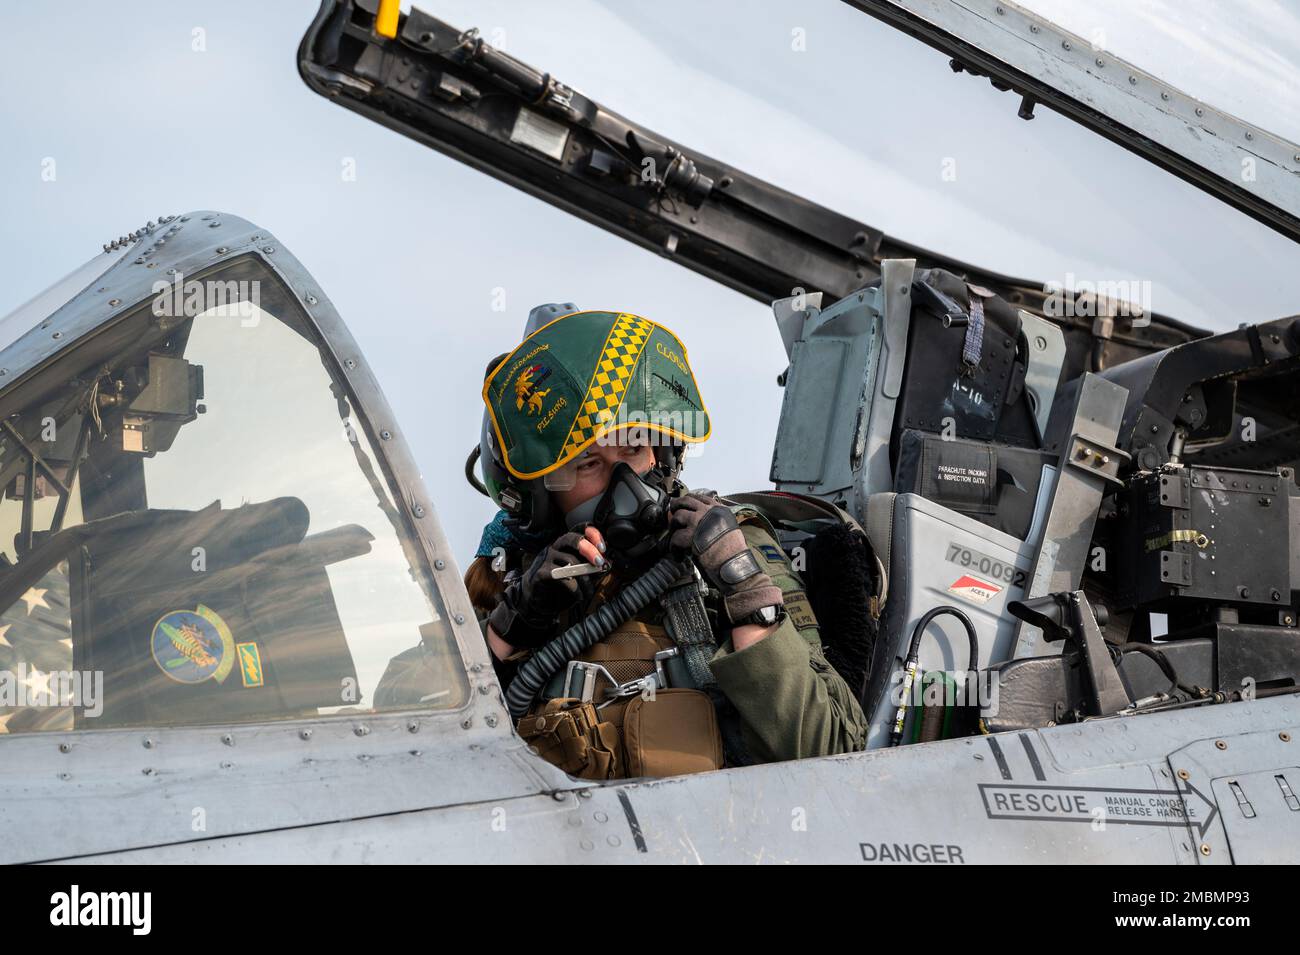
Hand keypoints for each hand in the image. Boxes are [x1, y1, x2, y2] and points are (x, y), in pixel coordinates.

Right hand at [518, 526, 607, 617]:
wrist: (538, 600)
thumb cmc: (561, 586)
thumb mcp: (579, 575)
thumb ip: (591, 568)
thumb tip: (607, 564)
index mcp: (566, 545)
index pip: (579, 530)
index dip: (592, 535)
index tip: (603, 548)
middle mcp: (555, 547)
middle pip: (572, 539)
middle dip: (589, 550)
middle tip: (599, 563)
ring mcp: (546, 558)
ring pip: (570, 561)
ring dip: (585, 579)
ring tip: (589, 592)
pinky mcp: (541, 571)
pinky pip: (562, 576)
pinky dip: (575, 588)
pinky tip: (579, 596)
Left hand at [668, 492, 782, 625]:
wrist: (736, 568)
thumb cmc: (733, 554)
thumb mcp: (727, 530)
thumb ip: (712, 522)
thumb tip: (693, 520)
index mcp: (720, 510)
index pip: (700, 497)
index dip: (688, 501)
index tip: (682, 507)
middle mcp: (709, 513)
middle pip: (685, 501)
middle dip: (676, 508)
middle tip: (672, 516)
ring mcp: (700, 523)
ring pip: (677, 517)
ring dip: (674, 528)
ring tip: (676, 540)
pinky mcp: (691, 537)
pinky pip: (675, 538)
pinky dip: (674, 549)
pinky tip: (679, 556)